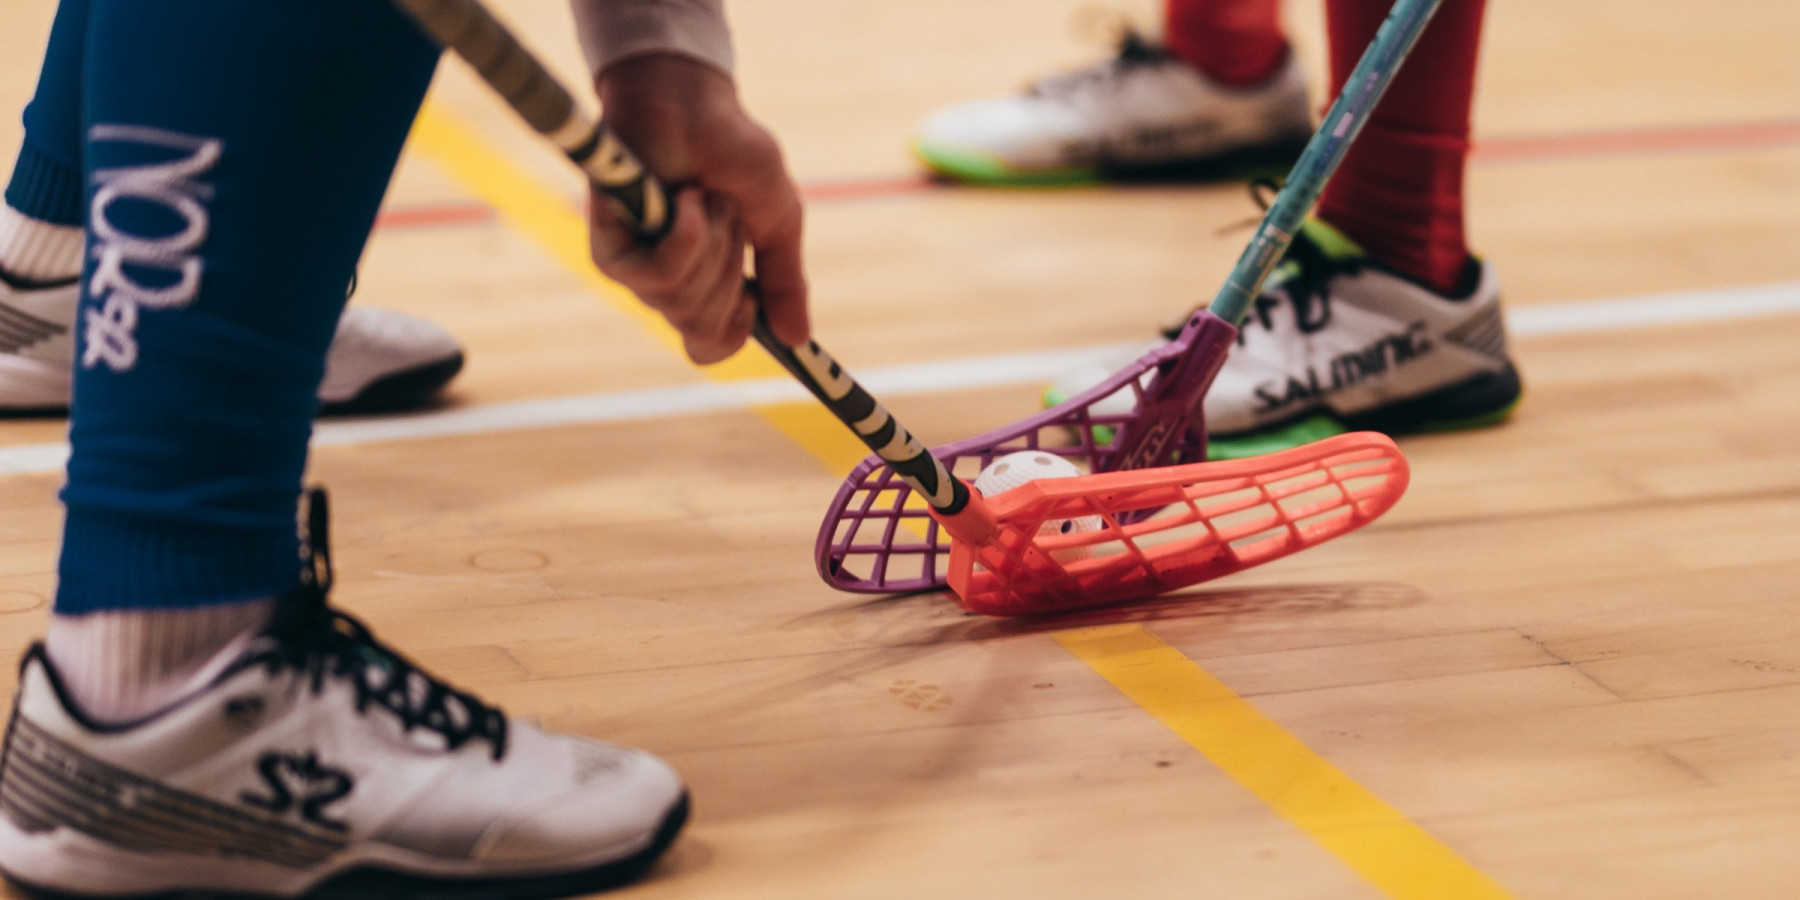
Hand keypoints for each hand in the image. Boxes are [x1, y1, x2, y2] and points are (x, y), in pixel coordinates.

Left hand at [587, 54, 808, 364]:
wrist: (692, 104)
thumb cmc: (731, 154)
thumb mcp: (778, 222)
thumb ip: (784, 280)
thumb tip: (799, 339)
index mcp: (702, 285)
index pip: (709, 346)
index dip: (735, 333)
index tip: (752, 299)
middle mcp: (664, 285)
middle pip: (702, 328)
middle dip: (730, 272)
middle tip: (728, 216)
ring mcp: (636, 270)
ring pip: (682, 300)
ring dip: (711, 243)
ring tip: (703, 196)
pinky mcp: (610, 249)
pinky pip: (658, 272)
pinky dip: (685, 234)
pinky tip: (683, 199)